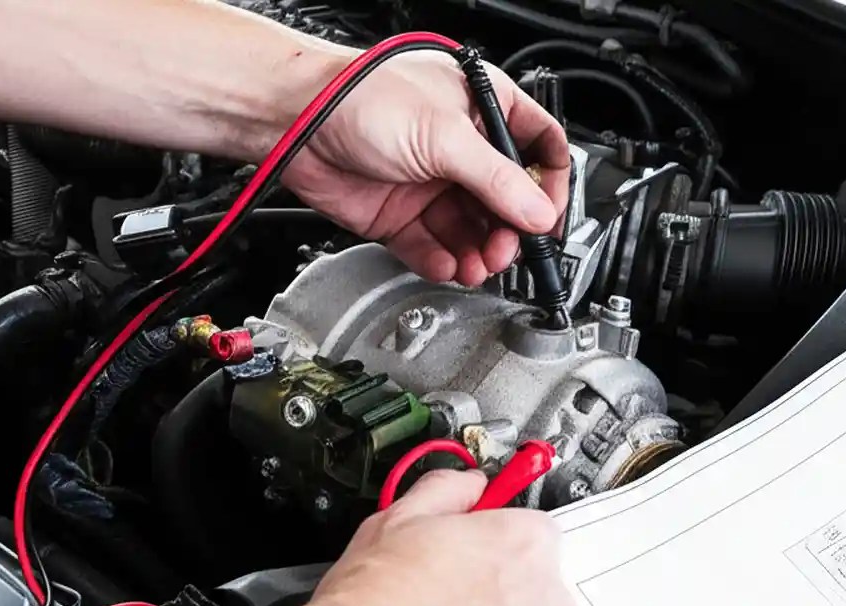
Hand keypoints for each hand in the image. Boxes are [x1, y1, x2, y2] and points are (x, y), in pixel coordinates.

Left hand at [280, 48, 570, 285]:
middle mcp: (462, 149)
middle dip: (510, 232)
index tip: (545, 219)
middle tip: (505, 250)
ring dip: (479, 254)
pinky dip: (443, 262)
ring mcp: (432, 184)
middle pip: (507, 203)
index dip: (549, 186)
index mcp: (484, 111)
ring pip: (472, 232)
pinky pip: (434, 248)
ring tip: (477, 267)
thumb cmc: (361, 98)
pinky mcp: (402, 215)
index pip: (539, 150)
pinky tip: (446, 266)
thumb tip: (538, 214)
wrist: (296, 122)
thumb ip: (497, 181)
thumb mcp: (445, 136)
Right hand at [312, 470, 576, 605]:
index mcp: (527, 543)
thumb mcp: (398, 517)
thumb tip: (465, 485)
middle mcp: (550, 600)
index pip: (528, 528)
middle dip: (497, 586)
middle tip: (445, 594)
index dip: (491, 538)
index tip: (469, 548)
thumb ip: (448, 490)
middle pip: (533, 582)